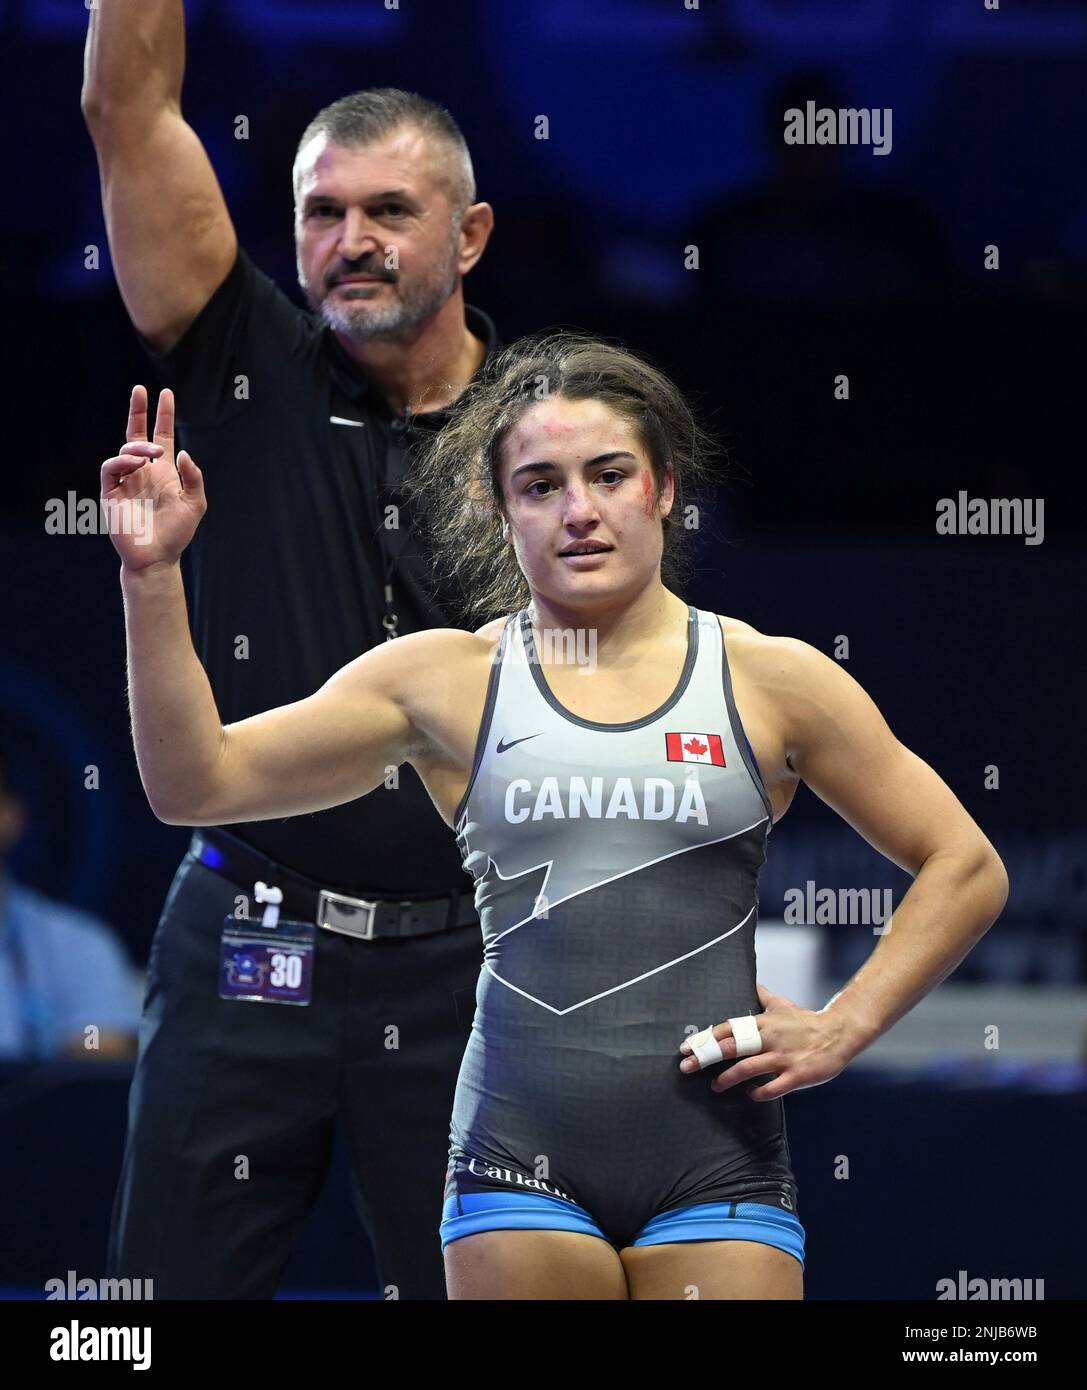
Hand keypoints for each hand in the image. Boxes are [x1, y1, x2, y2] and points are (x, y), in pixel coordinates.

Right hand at [100, 385, 205, 569]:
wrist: (157, 556)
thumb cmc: (176, 532)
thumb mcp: (195, 502)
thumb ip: (193, 477)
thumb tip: (182, 452)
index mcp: (163, 472)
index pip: (161, 436)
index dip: (163, 416)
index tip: (166, 394)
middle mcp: (143, 472)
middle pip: (137, 435)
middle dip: (138, 411)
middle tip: (140, 390)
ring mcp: (126, 481)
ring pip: (125, 451)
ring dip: (138, 447)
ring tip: (153, 452)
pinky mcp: (110, 492)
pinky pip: (110, 469)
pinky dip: (121, 461)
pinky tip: (136, 463)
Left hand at [678, 982, 853, 1100]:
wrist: (839, 1033)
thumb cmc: (807, 1021)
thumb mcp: (783, 1006)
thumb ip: (765, 998)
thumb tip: (754, 984)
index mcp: (764, 1022)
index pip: (728, 1029)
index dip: (705, 1038)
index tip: (686, 1047)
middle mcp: (770, 1038)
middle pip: (731, 1048)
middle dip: (706, 1057)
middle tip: (686, 1067)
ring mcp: (783, 1058)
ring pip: (747, 1069)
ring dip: (727, 1079)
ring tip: (715, 1086)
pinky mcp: (796, 1076)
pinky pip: (772, 1088)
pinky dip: (758, 1093)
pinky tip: (751, 1094)